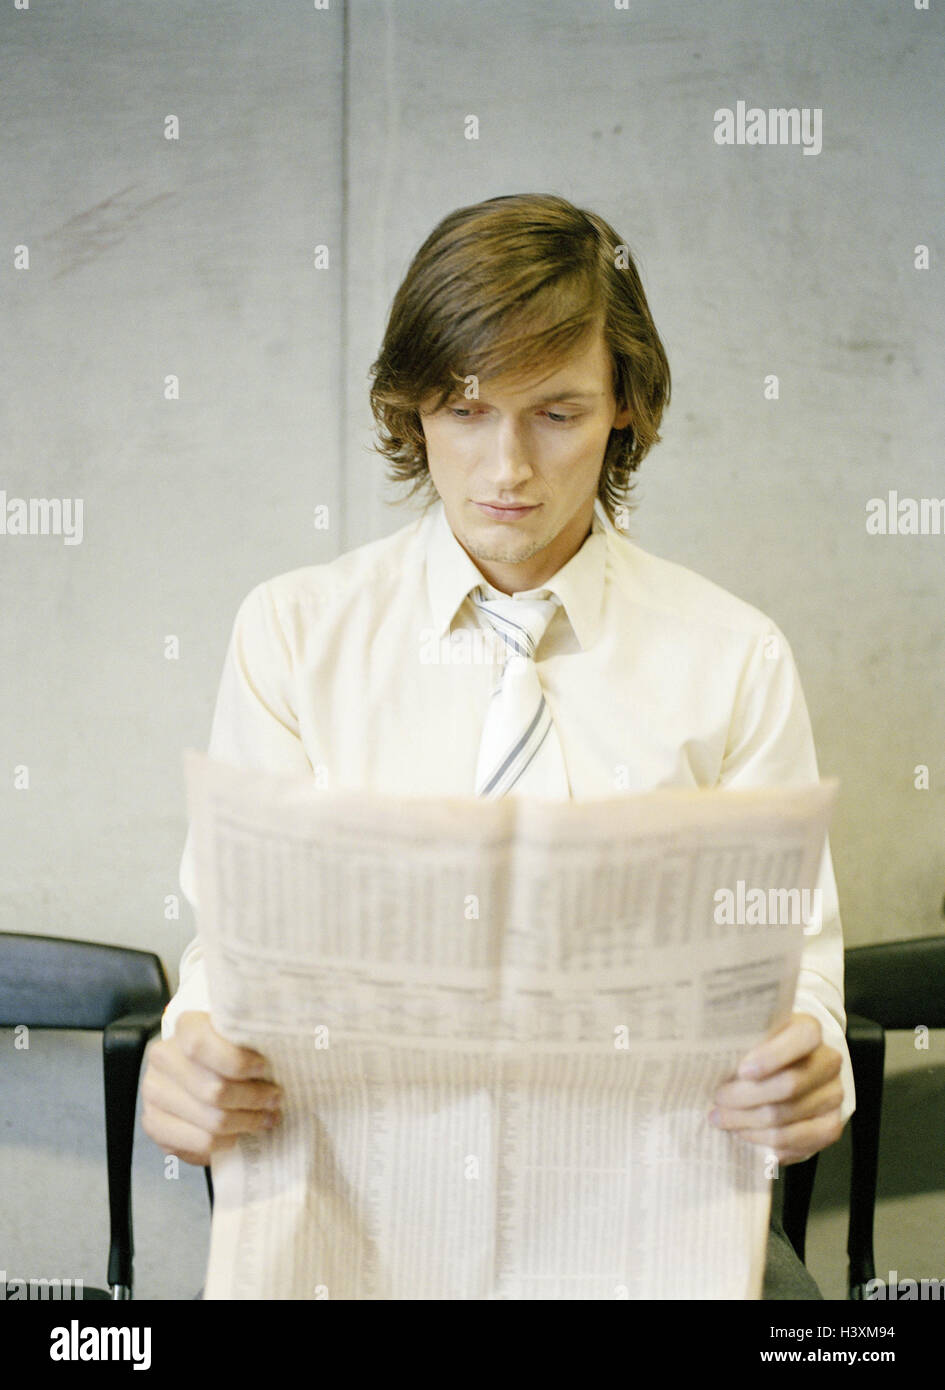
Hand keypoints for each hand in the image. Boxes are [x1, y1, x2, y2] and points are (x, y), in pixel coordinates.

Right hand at [141, 1011, 282, 1165]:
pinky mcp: (155, 1125)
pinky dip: (226, 1141)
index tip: (264, 1067)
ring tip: (265, 1118)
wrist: (199, 1067)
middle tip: (275, 1100)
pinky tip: (239, 1133)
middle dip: (252, 1099)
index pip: (200, 1044)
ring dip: (246, 1123)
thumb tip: (286, 1053)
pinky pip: (199, 1143)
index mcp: (184, 1027)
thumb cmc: (227, 1049)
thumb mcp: (239, 1033)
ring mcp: (154, 1093)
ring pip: (210, 1121)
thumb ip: (252, 1038)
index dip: (236, 1061)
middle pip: (213, 1090)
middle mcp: (163, 1058)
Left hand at [709, 1012, 844, 1165]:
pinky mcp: (830, 1127)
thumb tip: (707, 1058)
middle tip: (718, 1099)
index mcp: (809, 1030)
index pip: (803, 1038)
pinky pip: (798, 1142)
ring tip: (722, 1118)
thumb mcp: (751, 1035)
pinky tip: (743, 1133)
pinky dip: (765, 1141)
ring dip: (748, 1121)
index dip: (773, 1056)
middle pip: (789, 1085)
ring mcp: (833, 1096)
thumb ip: (739, 1041)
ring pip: (787, 1116)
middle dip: (747, 1096)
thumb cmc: (758, 1049)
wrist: (785, 1070)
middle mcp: (829, 1062)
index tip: (741, 1070)